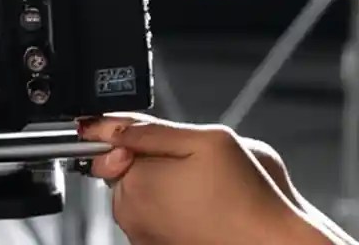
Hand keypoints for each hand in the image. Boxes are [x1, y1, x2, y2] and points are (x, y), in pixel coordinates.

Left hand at [79, 114, 352, 244]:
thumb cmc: (248, 196)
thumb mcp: (209, 140)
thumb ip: (153, 130)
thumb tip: (110, 124)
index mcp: (138, 180)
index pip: (111, 142)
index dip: (134, 134)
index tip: (157, 139)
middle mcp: (130, 212)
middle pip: (124, 168)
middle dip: (150, 160)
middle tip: (193, 165)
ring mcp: (140, 235)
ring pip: (138, 193)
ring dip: (160, 185)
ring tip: (201, 190)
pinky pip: (150, 217)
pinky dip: (168, 210)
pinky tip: (199, 209)